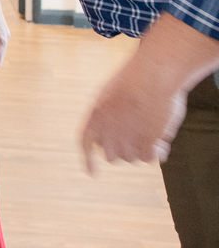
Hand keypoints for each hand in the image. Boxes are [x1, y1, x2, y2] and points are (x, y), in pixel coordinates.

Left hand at [81, 13, 218, 173]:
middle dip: (125, 151)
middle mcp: (106, 130)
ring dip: (143, 150)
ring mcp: (124, 138)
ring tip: (156, 134)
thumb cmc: (137, 78)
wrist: (153, 73)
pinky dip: (156, 153)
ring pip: (131, 158)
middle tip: (140, 141)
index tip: (92, 174)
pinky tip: (163, 144)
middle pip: (112, 155)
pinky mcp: (144, 143)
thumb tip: (112, 136)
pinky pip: (148, 158)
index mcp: (95, 115)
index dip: (88, 159)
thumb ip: (110, 114)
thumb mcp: (113, 93)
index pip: (86, 143)